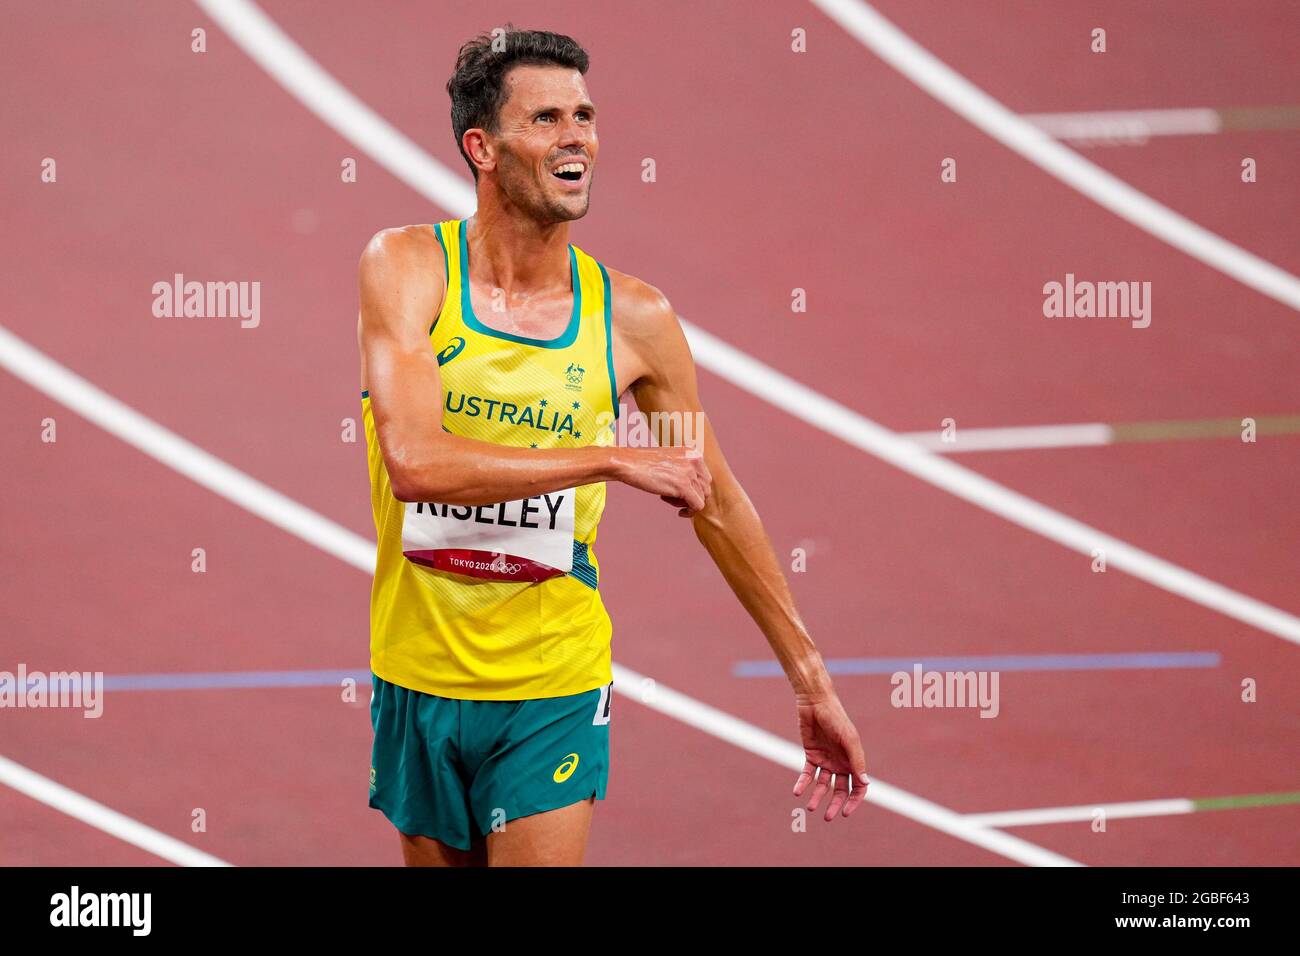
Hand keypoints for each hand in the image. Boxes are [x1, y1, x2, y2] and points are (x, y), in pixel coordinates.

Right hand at [617, 445, 711, 515]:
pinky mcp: (683, 486)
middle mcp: (695, 460)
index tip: (679, 491)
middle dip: (692, 496)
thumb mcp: (671, 461)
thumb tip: (696, 490)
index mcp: (693, 453)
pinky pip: (697, 506)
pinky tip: (679, 512)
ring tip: (669, 499)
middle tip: (673, 496)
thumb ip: (685, 469)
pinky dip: (689, 512)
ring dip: (687, 503)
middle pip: (706, 488)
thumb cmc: (645, 464)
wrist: (628, 464)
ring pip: (702, 498)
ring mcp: (690, 473)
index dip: (694, 488)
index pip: (705, 477)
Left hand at [792, 693, 868, 820]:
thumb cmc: (836, 718)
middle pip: (840, 790)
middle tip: (828, 817)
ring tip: (810, 807)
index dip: (854, 801)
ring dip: (817, 797)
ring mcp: (826, 760)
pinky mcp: (811, 755)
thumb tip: (865, 783)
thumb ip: (857, 761)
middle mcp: (841, 763)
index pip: (858, 787)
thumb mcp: (849, 740)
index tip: (846, 812)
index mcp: (854, 761)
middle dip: (835, 805)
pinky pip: (807, 774)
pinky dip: (803, 784)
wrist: (815, 702)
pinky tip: (798, 792)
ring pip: (823, 785)